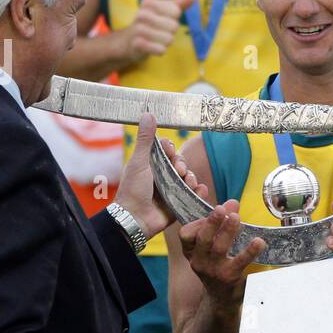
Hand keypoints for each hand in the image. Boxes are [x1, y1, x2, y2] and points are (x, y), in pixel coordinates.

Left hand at [115, 113, 204, 238]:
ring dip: (191, 177)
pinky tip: (199, 190)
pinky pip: (194, 193)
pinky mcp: (179, 202)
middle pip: (180, 162)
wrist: (136, 219)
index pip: (167, 150)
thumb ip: (145, 139)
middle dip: (183, 164)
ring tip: (188, 184)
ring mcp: (171, 189)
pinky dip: (198, 191)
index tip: (169, 153)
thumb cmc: (133, 190)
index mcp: (151, 164)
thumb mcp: (139, 162)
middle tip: (179, 171)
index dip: (171, 150)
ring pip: (189, 177)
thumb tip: (148, 112)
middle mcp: (162, 175)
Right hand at [117, 0, 192, 64]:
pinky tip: (153, 47)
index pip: (176, 11)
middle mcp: (141, 14)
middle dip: (170, 32)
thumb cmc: (151, 24)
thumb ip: (178, 4)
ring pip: (169, 39)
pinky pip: (161, 50)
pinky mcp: (138, 44)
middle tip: (159, 31)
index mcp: (148, 3)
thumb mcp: (163, 11)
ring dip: (165, 42)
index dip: (174, 18)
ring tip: (156, 39)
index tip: (164, 19)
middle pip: (174, 26)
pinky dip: (160, 50)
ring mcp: (138, 29)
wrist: (129, 42)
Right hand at [177, 199, 264, 310]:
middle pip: (203, 239)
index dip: (198, 221)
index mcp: (193, 252)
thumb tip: (233, 202)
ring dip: (228, 231)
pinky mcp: (231, 278)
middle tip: (222, 209)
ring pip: (219, 249)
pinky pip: (240, 262)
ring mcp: (215, 271)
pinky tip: (259, 242)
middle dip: (211, 222)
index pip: (185, 235)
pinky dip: (250, 251)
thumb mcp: (212, 247)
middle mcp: (200, 261)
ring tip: (236, 218)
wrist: (222, 299)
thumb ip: (221, 223)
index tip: (214, 210)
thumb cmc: (217, 266)